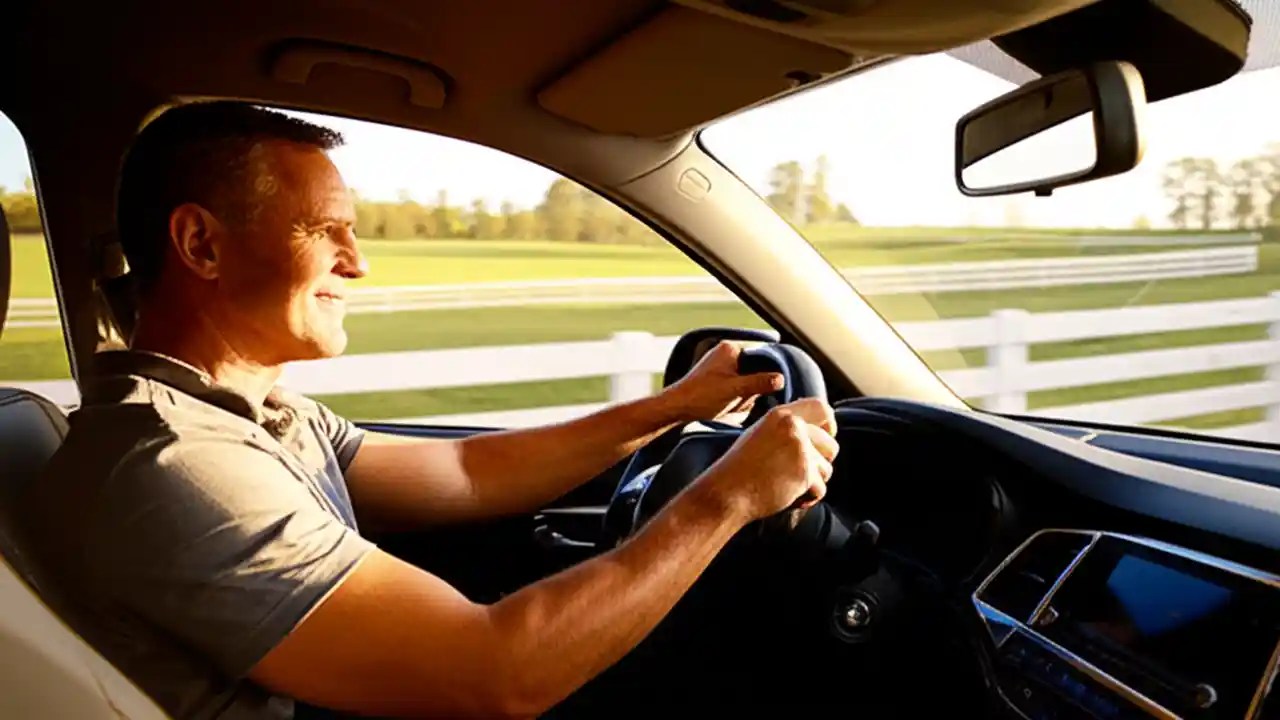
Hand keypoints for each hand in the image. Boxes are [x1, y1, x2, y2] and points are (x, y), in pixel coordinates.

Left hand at [663, 341, 783, 421]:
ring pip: (748, 380)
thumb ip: (759, 383)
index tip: (774, 383)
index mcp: (730, 348)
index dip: (770, 368)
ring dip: (746, 395)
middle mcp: (726, 353)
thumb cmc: (700, 396)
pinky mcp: (718, 379)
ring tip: (732, 403)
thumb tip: (781, 378)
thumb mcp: (735, 390)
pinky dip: (737, 398)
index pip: (762, 351)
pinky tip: (728, 406)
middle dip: (755, 386)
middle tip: (743, 398)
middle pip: (757, 368)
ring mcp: (722, 366)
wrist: (676, 408)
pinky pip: (738, 387)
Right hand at [695, 398, 838, 522]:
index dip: (829, 426)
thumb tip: (817, 433)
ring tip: (786, 485)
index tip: (823, 440)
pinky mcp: (804, 472)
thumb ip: (787, 429)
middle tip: (800, 474)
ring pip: (827, 470)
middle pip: (831, 445)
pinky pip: (820, 489)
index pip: (822, 408)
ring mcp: (800, 449)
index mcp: (781, 415)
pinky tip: (788, 496)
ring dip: (812, 483)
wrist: (727, 491)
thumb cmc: (741, 469)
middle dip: (821, 464)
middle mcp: (793, 427)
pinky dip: (807, 498)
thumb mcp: (761, 435)